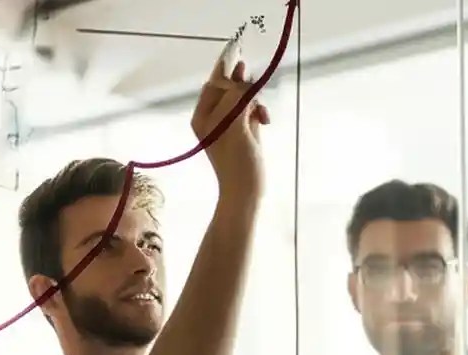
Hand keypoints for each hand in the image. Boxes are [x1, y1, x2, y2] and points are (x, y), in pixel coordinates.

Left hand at [191, 40, 269, 195]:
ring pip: (241, 97)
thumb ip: (236, 100)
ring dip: (253, 99)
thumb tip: (242, 80)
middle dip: (241, 85)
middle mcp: (212, 119)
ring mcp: (228, 124)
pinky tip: (264, 119)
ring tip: (260, 112)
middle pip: (227, 88)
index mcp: (202, 117)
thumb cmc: (236, 160)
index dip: (224, 70)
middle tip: (251, 82)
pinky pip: (250, 109)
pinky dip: (259, 110)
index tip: (237, 51)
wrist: (246, 189)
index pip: (213, 85)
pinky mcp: (243, 131)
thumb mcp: (234, 125)